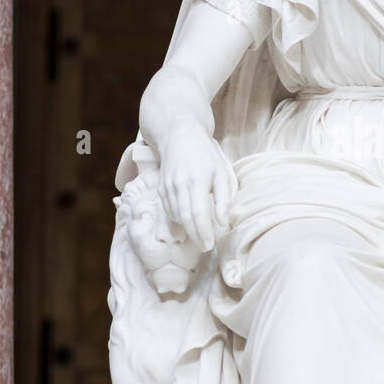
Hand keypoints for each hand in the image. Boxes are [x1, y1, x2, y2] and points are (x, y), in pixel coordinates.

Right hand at [158, 124, 233, 252]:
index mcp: (197, 181)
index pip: (198, 214)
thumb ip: (222, 198)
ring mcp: (167, 187)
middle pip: (185, 218)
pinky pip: (168, 210)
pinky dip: (178, 220)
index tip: (209, 245)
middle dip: (195, 236)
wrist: (179, 136)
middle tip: (205, 247)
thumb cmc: (205, 155)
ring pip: (175, 216)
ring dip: (187, 230)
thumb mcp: (221, 173)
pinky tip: (187, 224)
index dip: (203, 232)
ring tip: (199, 238)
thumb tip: (223, 222)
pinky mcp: (160, 188)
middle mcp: (179, 185)